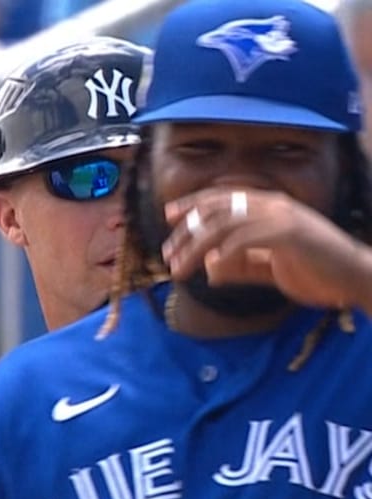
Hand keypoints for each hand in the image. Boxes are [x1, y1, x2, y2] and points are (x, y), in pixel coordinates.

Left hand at [162, 187, 371, 313]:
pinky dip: (224, 251)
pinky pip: (246, 238)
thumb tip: (210, 270)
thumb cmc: (315, 272)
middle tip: (167, 254)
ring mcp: (283, 217)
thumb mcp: (269, 269)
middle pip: (216, 209)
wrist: (354, 279)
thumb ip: (241, 267)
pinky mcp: (290, 234)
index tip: (168, 215)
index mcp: (270, 207)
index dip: (193, 203)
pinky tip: (210, 266)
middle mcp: (274, 205)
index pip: (223, 197)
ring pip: (224, 225)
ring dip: (195, 248)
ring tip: (179, 268)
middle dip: (186, 232)